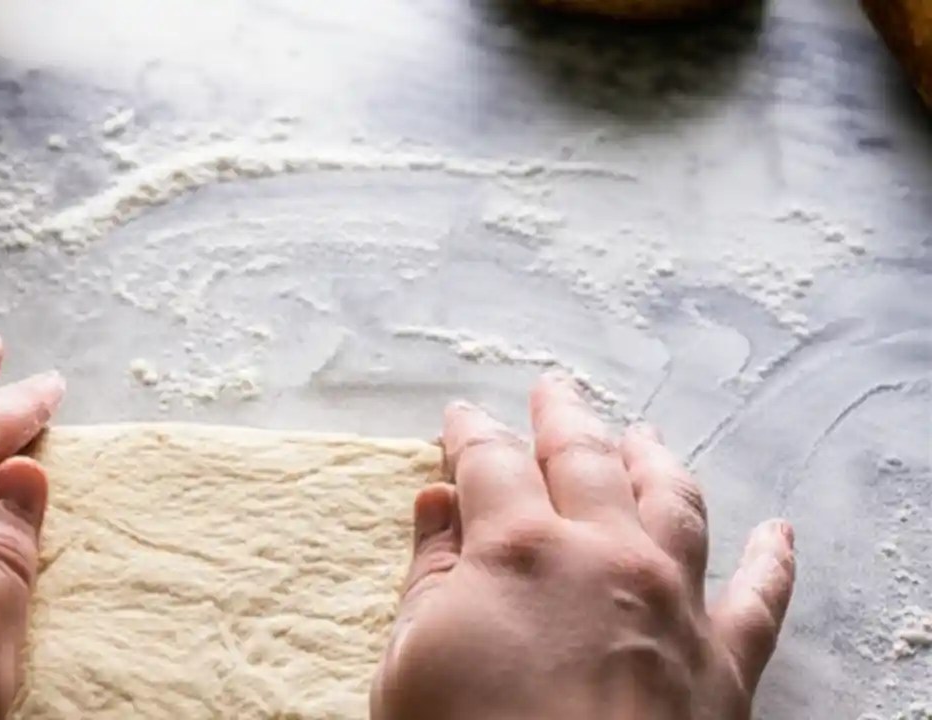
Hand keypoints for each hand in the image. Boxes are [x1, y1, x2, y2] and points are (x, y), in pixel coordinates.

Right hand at [372, 373, 795, 719]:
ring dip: (655, 459)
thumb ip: (428, 577)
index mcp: (518, 549)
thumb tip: (437, 503)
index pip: (490, 462)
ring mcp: (675, 601)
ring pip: (673, 500)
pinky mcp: (726, 661)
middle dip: (562, 417)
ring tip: (643, 434)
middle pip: (584, 458)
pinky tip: (778, 534)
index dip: (470, 433)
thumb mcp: (411, 664)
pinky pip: (761, 597)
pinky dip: (773, 560)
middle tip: (551, 389)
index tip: (460, 418)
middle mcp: (604, 554)